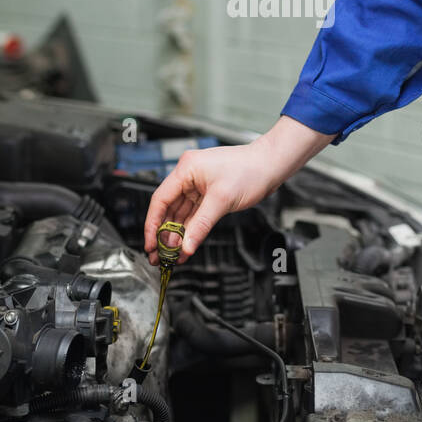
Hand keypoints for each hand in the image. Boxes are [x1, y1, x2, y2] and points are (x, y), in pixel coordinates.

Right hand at [143, 117, 333, 263]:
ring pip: (181, 214)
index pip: (160, 199)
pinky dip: (190, 230)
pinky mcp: (208, 193)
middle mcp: (189, 176)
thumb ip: (201, 225)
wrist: (271, 165)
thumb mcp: (222, 200)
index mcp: (186, 169)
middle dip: (163, 233)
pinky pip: (194, 215)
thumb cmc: (250, 171)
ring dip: (177, 235)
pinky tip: (186, 246)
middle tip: (159, 256)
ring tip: (172, 256)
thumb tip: (186, 246)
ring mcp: (198, 185)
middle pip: (168, 208)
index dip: (153, 224)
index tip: (150, 243)